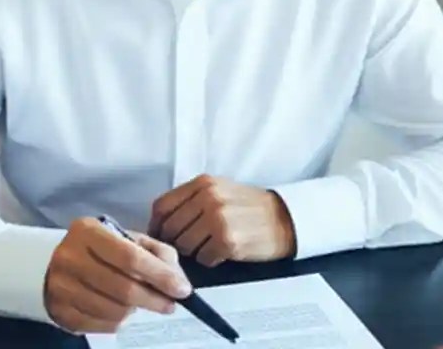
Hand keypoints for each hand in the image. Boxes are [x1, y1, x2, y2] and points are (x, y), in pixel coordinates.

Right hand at [43, 218, 191, 333]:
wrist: (56, 264)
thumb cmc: (101, 250)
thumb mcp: (128, 239)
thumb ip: (157, 253)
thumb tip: (178, 281)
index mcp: (88, 231)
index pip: (130, 257)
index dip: (160, 276)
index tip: (182, 290)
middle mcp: (70, 258)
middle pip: (123, 288)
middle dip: (154, 299)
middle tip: (170, 305)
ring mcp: (61, 287)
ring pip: (114, 310)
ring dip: (136, 310)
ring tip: (141, 303)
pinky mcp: (60, 312)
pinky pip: (102, 325)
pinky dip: (120, 321)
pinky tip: (122, 310)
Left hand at [148, 174, 296, 265]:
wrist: (285, 220)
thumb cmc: (252, 208)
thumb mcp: (221, 191)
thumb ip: (192, 200)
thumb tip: (161, 222)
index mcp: (204, 183)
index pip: (162, 206)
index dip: (157, 225)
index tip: (160, 235)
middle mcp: (208, 198)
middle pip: (170, 229)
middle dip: (176, 242)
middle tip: (191, 246)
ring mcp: (217, 219)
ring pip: (184, 246)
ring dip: (194, 252)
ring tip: (210, 247)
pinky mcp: (227, 241)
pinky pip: (203, 259)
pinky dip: (210, 260)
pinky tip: (222, 253)